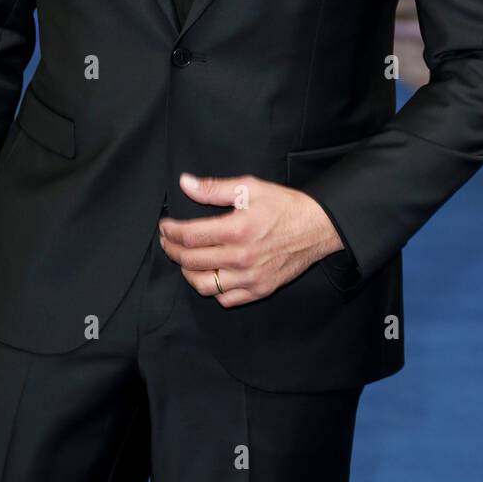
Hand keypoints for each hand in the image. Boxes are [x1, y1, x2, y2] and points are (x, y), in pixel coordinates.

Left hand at [158, 172, 344, 306]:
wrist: (317, 227)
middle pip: (191, 261)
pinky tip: (211, 274)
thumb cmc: (284, 206)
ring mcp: (251, 278)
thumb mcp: (250, 187)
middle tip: (168, 240)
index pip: (190, 236)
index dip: (171, 232)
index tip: (165, 226)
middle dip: (172, 250)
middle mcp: (241, 258)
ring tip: (185, 260)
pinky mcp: (260, 289)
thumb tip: (185, 183)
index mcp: (237, 230)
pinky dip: (212, 289)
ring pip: (204, 285)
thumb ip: (213, 188)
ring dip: (187, 273)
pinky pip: (225, 298)